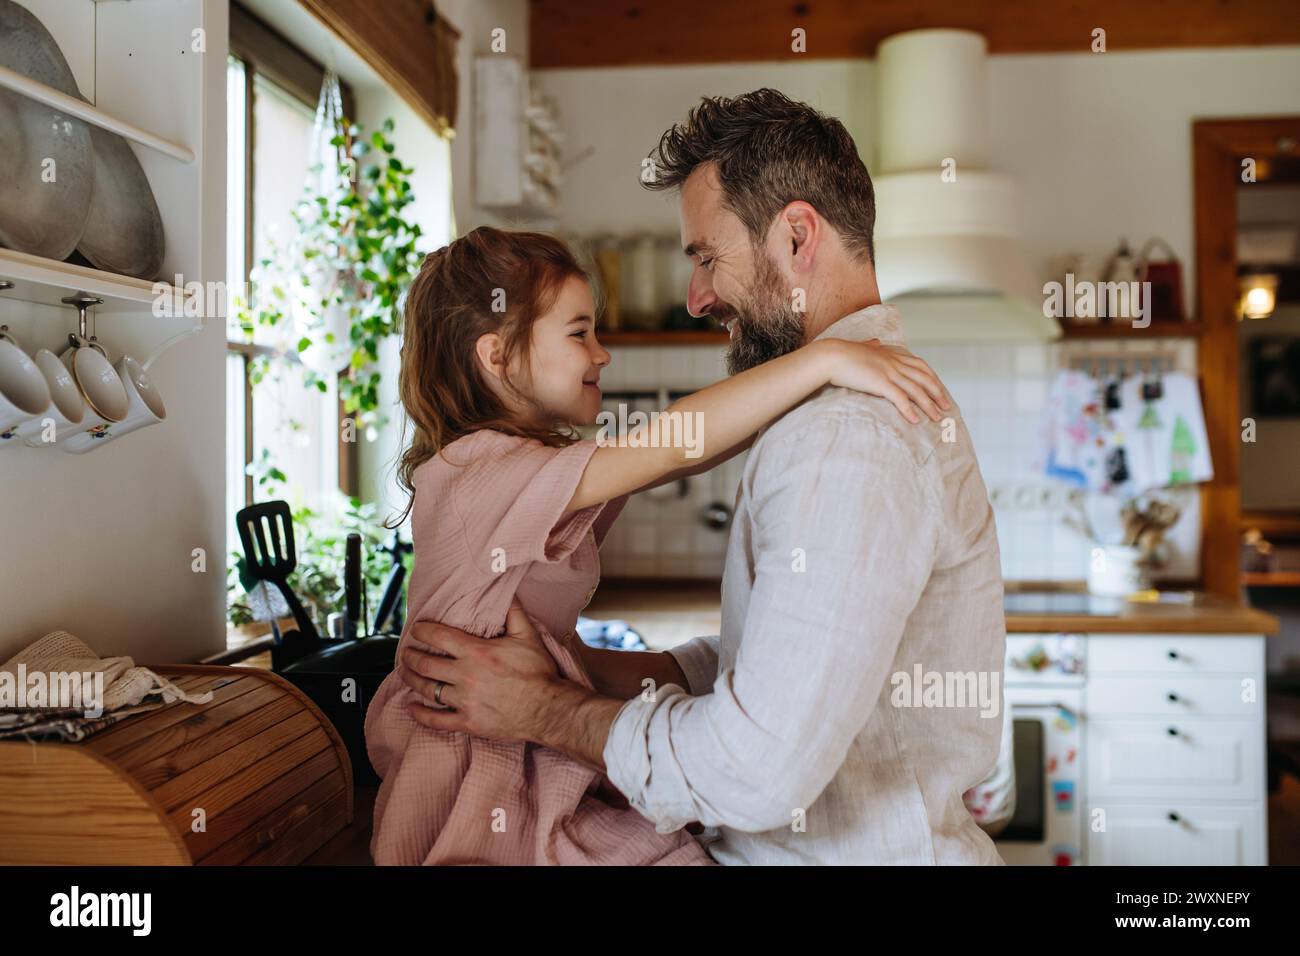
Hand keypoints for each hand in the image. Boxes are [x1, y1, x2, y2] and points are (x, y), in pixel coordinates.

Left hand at [399, 600, 560, 741]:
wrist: (547, 708)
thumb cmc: (538, 672)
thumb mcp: (528, 636)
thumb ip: (513, 613)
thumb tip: (507, 592)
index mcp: (476, 652)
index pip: (439, 637)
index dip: (423, 631)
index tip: (416, 629)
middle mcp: (465, 676)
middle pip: (426, 664)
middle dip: (411, 656)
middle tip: (406, 652)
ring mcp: (464, 701)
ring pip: (428, 690)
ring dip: (412, 679)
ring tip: (405, 673)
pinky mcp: (468, 722)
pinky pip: (436, 720)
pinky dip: (420, 714)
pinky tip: (411, 707)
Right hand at [823, 338, 950, 423]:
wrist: (830, 356)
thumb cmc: (841, 353)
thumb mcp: (861, 346)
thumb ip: (871, 345)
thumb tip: (875, 342)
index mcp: (892, 354)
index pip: (920, 365)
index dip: (933, 378)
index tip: (940, 389)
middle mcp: (894, 362)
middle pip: (923, 378)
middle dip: (937, 393)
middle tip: (946, 407)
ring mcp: (889, 372)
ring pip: (916, 390)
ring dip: (928, 405)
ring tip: (937, 418)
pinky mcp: (880, 383)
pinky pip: (900, 398)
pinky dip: (909, 410)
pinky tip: (915, 421)